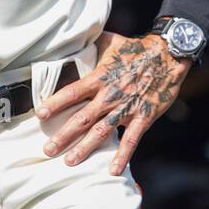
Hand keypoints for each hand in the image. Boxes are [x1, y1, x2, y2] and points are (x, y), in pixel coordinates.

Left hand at [36, 31, 189, 175]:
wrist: (168, 55)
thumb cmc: (137, 48)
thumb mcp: (110, 41)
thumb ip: (91, 44)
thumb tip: (73, 38)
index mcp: (100, 77)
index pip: (73, 92)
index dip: (55, 103)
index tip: (40, 115)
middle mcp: (110, 95)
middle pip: (82, 118)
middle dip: (63, 135)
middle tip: (47, 150)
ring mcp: (126, 108)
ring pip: (102, 132)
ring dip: (85, 148)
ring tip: (69, 161)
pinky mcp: (144, 117)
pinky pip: (131, 140)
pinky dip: (122, 156)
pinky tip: (113, 170)